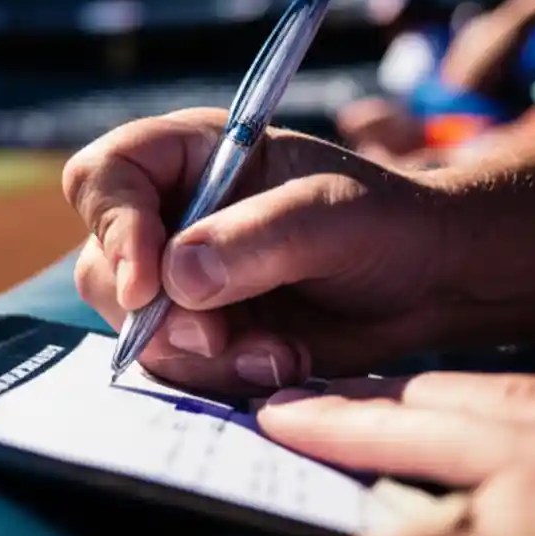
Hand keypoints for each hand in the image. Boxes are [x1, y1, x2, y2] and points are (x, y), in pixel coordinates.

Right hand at [62, 108, 456, 394]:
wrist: (431, 287)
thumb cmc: (390, 225)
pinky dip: (224, 378)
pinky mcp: (202, 335)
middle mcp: (172, 216)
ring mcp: (182, 281)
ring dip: (202, 356)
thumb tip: (176, 277)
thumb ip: (259, 237)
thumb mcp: (336, 216)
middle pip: (103, 266)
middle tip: (218, 337)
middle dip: (157, 314)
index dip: (112, 226)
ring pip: (137, 329)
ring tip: (281, 351)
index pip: (104, 178)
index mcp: (190, 157)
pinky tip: (284, 361)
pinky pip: (176, 369)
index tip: (147, 282)